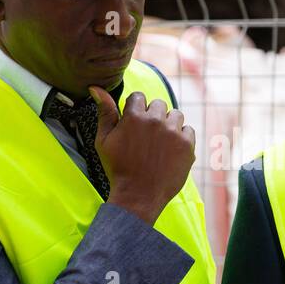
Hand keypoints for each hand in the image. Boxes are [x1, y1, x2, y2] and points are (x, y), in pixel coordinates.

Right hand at [91, 87, 194, 224]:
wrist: (138, 196)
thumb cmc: (118, 168)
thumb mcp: (104, 140)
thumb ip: (104, 112)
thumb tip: (96, 87)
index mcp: (134, 116)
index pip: (139, 97)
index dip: (135, 110)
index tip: (134, 125)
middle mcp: (156, 120)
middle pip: (158, 104)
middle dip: (153, 116)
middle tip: (146, 138)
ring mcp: (173, 133)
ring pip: (175, 115)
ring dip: (169, 124)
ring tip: (160, 143)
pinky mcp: (187, 145)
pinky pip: (188, 130)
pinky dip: (182, 138)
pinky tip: (170, 151)